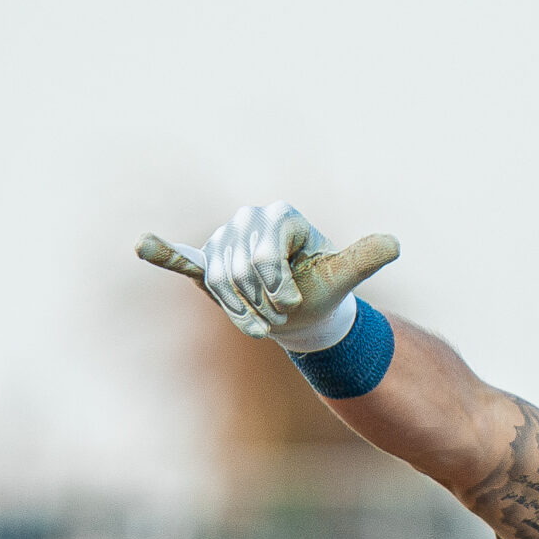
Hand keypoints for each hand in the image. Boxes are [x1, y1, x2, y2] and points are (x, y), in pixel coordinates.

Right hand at [137, 202, 398, 348]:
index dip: (277, 286)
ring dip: (240, 310)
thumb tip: (394, 245)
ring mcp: (225, 242)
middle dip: (260, 301)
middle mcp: (248, 221)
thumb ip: (364, 258)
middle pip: (239, 268)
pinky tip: (143, 244)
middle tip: (279, 314)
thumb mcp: (343, 276)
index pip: (264, 253)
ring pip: (219, 281)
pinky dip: (163, 254)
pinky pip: (184, 260)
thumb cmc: (322, 289)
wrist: (302, 309)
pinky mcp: (208, 264)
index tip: (293, 302)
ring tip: (260, 322)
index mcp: (280, 216)